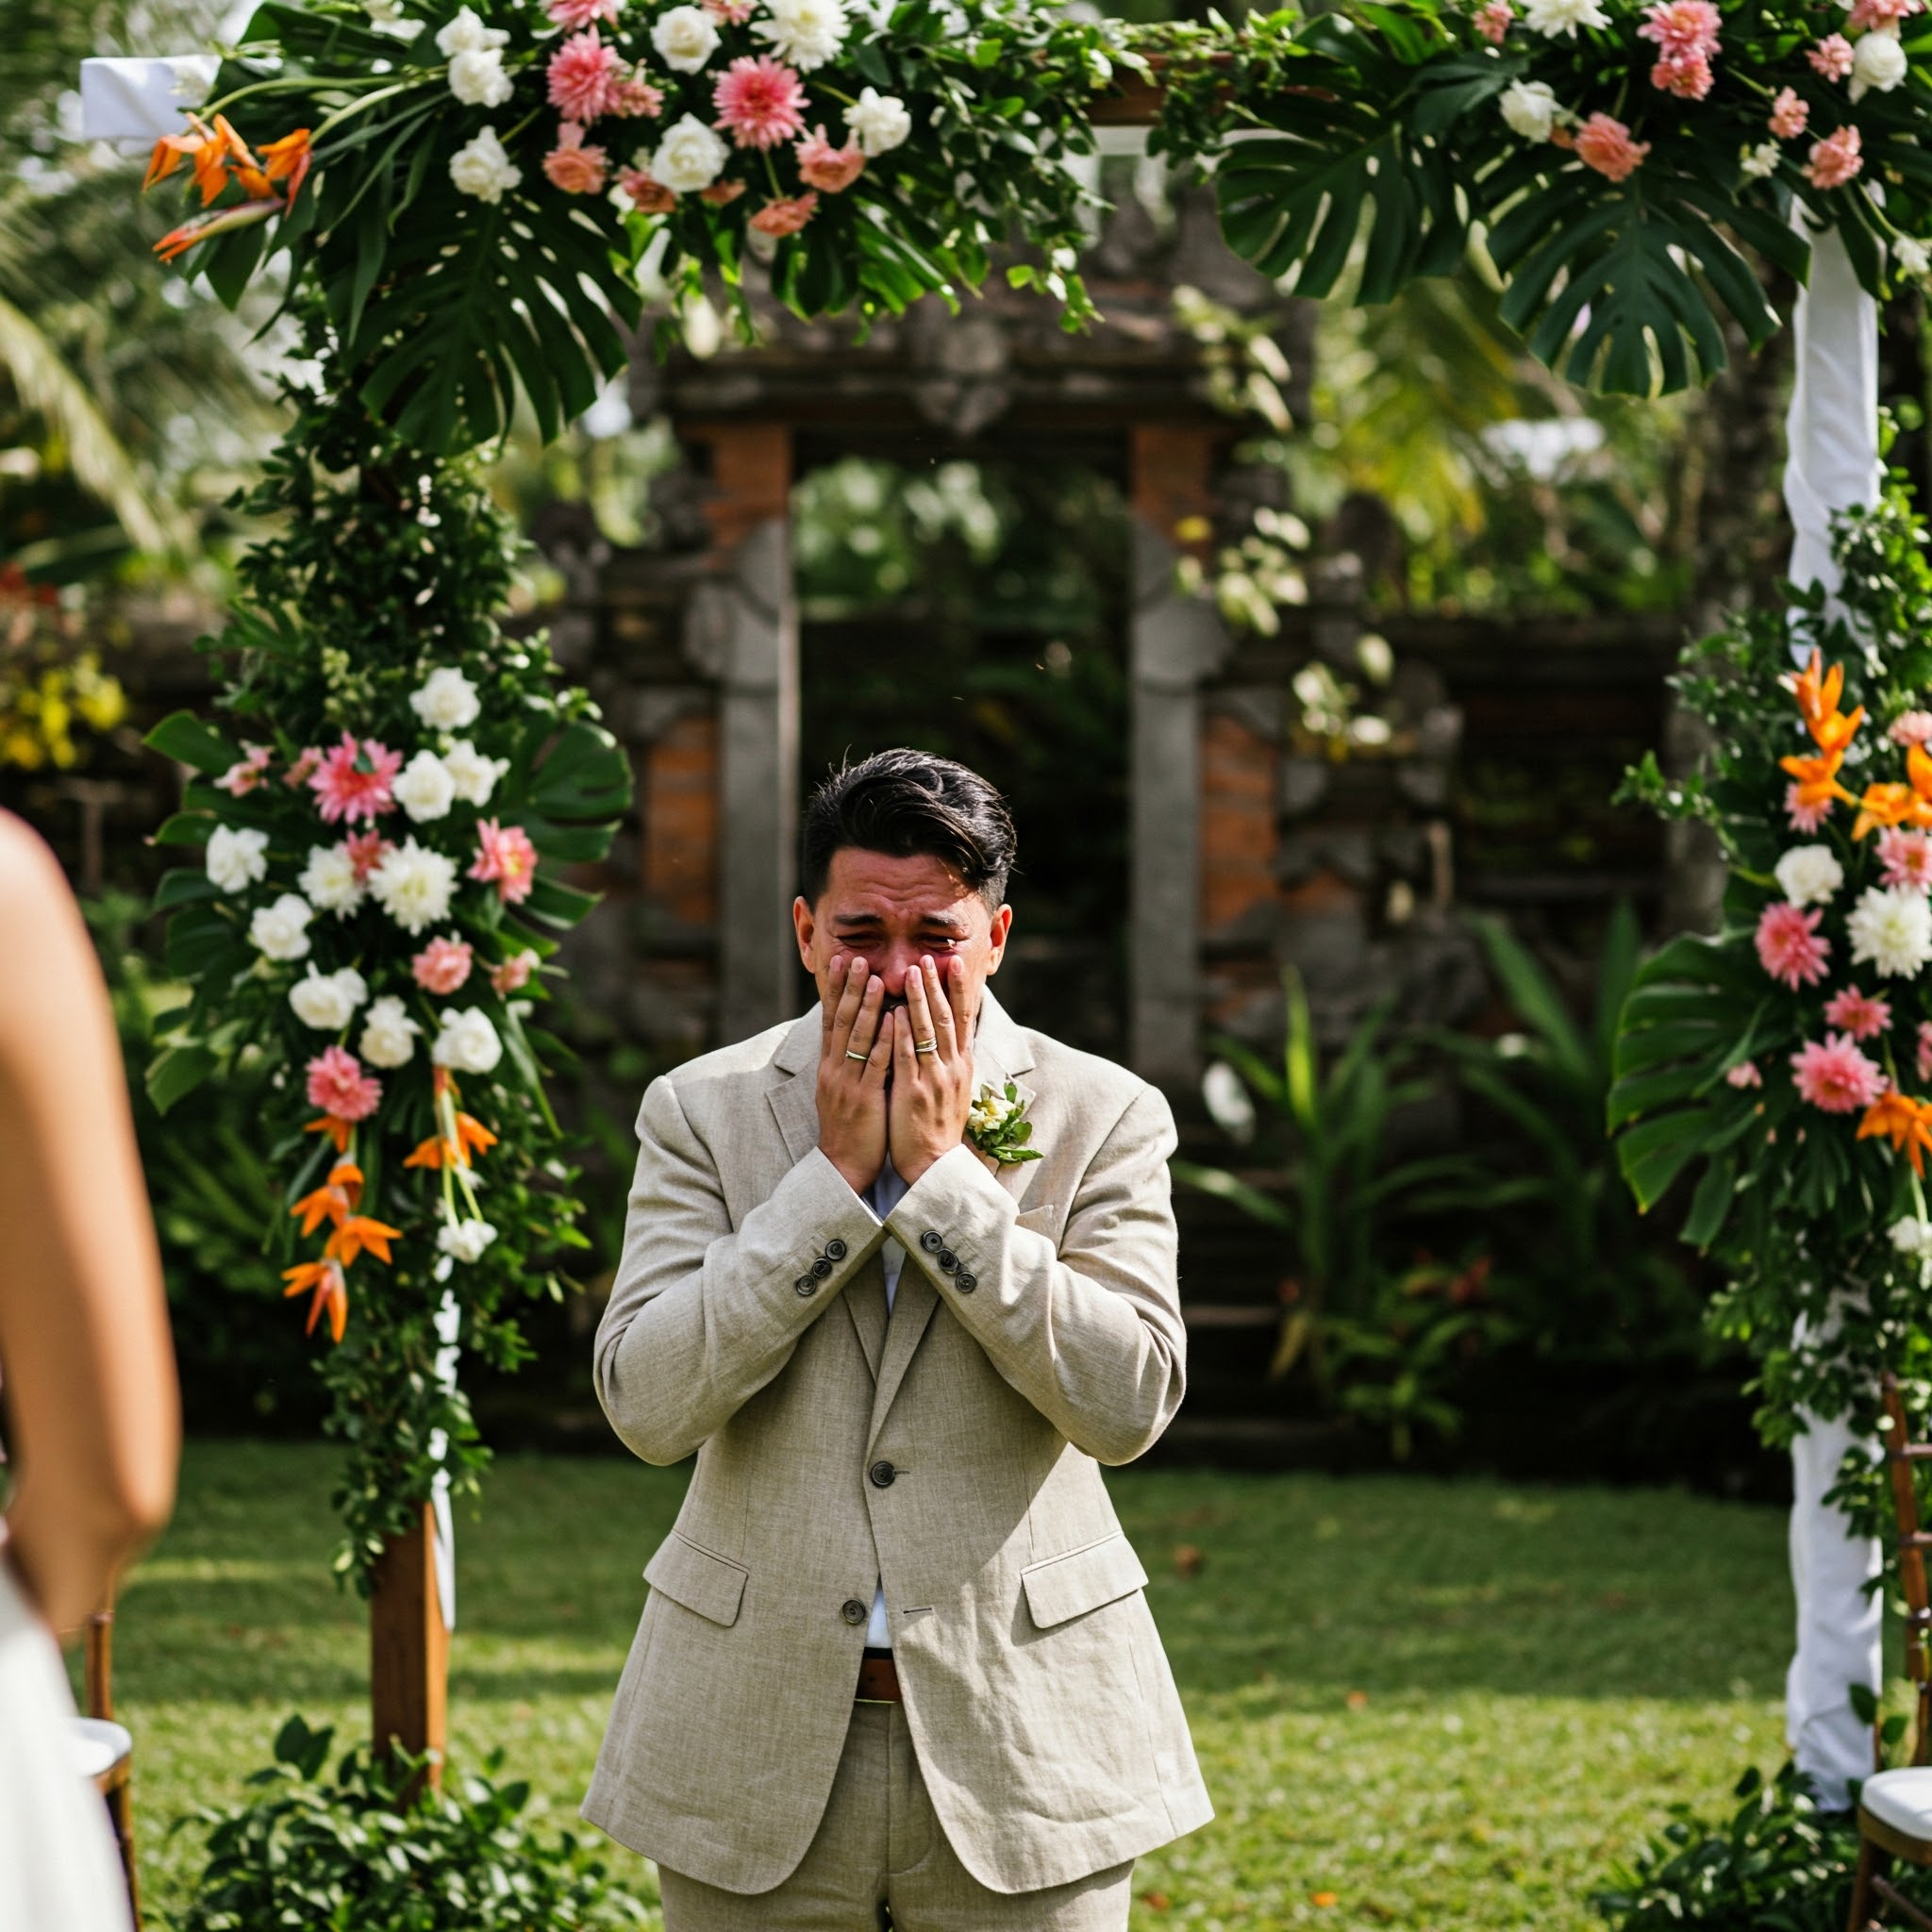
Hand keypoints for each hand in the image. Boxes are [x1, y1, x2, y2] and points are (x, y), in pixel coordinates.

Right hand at [817, 954, 893, 1196]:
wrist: (843, 1167)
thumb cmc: (850, 1128)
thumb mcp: (843, 1089)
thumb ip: (849, 1061)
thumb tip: (861, 1033)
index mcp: (830, 1066)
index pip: (831, 1019)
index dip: (836, 989)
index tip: (841, 961)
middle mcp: (835, 1069)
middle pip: (842, 1021)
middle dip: (850, 988)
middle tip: (857, 958)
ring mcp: (849, 1083)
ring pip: (857, 1038)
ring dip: (867, 1007)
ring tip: (875, 979)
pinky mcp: (865, 1099)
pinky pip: (875, 1064)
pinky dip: (884, 1040)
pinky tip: (894, 1021)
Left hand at [888, 954, 975, 1185]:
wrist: (934, 1165)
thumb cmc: (937, 1127)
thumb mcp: (951, 1090)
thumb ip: (948, 1060)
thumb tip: (945, 1034)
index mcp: (961, 1066)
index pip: (962, 1019)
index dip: (959, 989)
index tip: (955, 962)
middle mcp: (952, 1068)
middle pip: (946, 1018)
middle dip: (938, 985)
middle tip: (930, 957)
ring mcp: (934, 1079)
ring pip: (927, 1031)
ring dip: (920, 999)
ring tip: (912, 972)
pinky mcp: (914, 1092)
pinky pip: (907, 1056)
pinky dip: (901, 1032)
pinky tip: (894, 1011)